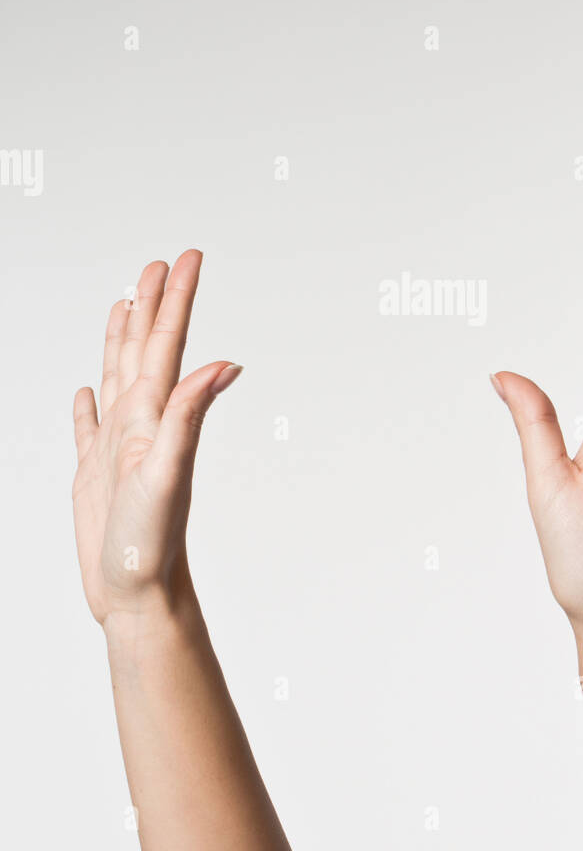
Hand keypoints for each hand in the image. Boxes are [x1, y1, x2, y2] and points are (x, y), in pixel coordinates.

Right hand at [72, 250, 241, 625]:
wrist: (136, 594)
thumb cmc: (153, 541)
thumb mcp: (169, 471)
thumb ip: (191, 414)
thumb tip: (227, 363)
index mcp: (156, 416)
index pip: (169, 345)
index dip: (177, 300)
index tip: (188, 257)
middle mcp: (139, 424)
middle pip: (144, 350)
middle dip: (150, 305)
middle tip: (158, 264)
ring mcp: (116, 448)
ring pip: (117, 379)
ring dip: (120, 341)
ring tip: (123, 306)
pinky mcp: (95, 475)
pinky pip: (88, 429)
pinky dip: (86, 406)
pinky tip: (87, 392)